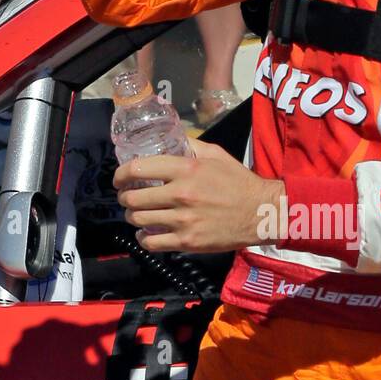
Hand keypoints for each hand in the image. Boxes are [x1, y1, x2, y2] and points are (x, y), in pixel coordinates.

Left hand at [114, 139, 285, 252]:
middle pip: (133, 197)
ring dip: (132, 216)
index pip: (138, 168)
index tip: (119, 178)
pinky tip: (145, 234)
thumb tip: (168, 136)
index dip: (121, 174)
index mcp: (186, 169)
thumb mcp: (215, 154)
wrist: (261, 212)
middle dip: (124, 197)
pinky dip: (143, 238)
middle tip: (127, 197)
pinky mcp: (188, 242)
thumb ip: (189, 145)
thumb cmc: (238, 181)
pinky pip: (151, 242)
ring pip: (139, 220)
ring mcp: (183, 220)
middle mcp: (181, 194)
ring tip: (136, 213)